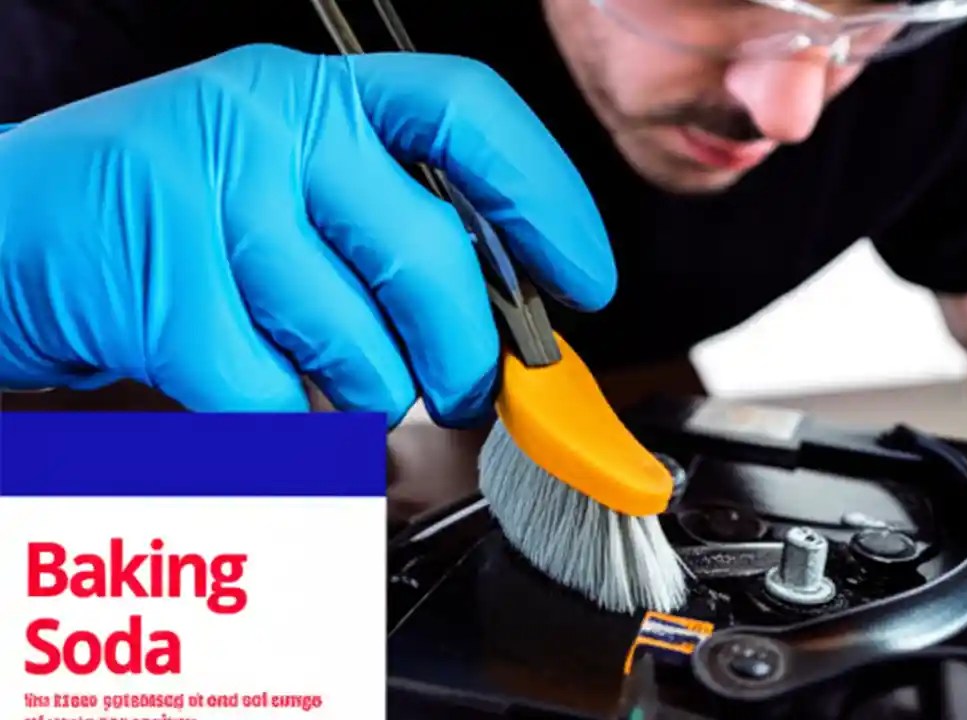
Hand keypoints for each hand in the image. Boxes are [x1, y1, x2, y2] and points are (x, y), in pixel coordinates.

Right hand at [0, 45, 613, 426]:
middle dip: (462, 356)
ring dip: (359, 402)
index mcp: (319, 93)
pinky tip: (259, 412)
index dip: (547, 201)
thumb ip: (387, 232)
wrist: (6, 233)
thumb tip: (504, 321)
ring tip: (323, 388)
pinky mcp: (159, 288)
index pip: (469, 116)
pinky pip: (272, 403)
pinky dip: (281, 438)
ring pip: (354, 347)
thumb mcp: (283, 188)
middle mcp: (269, 122)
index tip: (586, 280)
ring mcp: (207, 195)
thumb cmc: (162, 223)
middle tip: (457, 392)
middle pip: (431, 260)